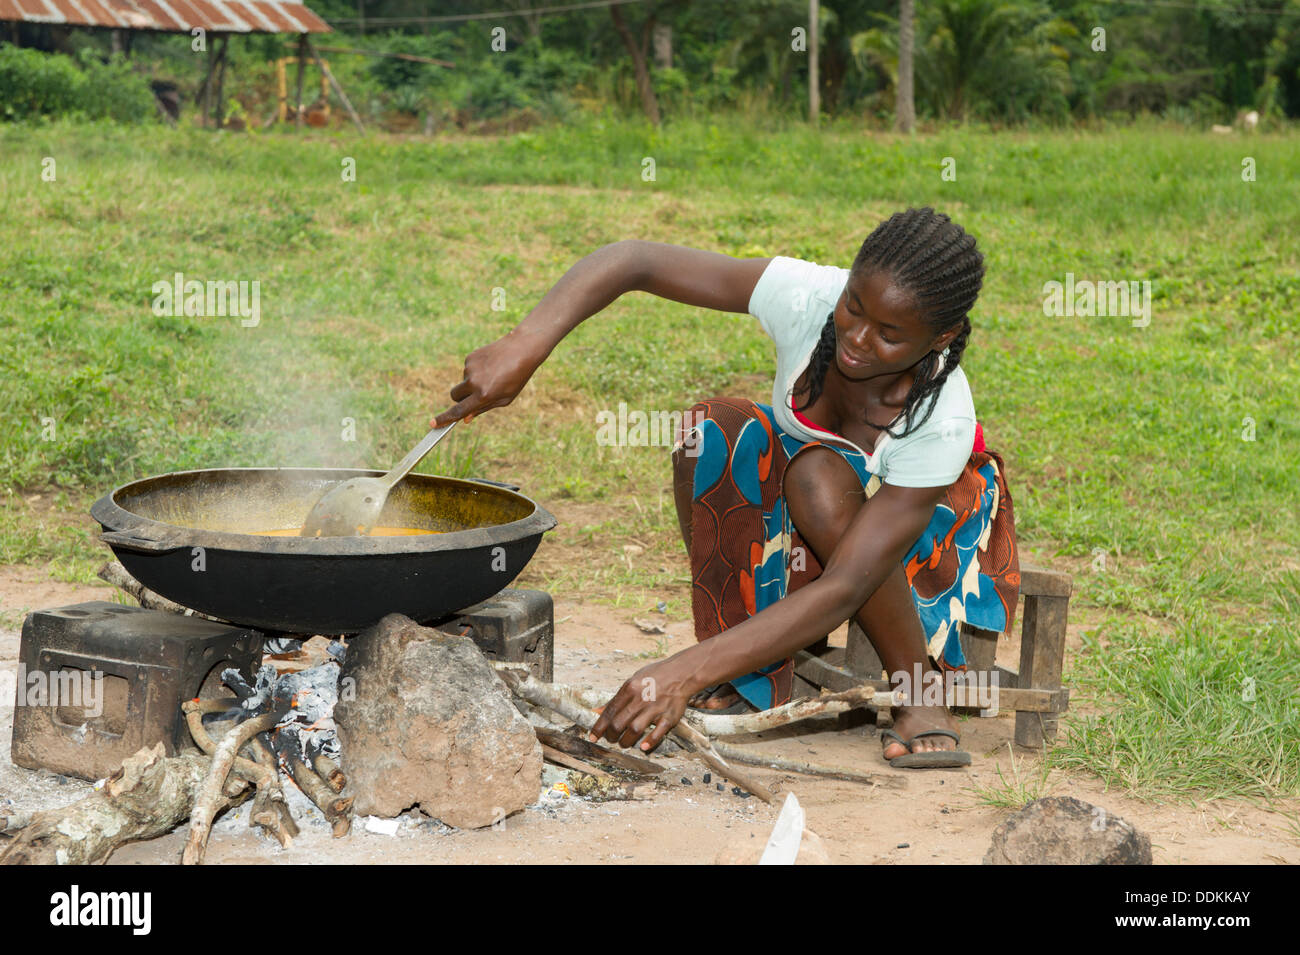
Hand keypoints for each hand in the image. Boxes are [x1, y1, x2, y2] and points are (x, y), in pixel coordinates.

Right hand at [431, 330, 545, 427]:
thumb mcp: (504, 398)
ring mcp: (470, 369)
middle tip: (475, 396)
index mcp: (484, 395)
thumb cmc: (516, 378)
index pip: (458, 411)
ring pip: (463, 383)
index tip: (433, 424)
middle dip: (460, 399)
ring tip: (494, 375)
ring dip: (473, 383)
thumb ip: (483, 409)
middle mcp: (474, 383)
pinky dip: (477, 371)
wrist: (522, 349)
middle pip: (454, 396)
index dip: (444, 419)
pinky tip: (491, 366)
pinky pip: (468, 370)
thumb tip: (464, 419)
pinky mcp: (470, 358)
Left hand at [587, 653, 700, 751]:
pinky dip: (649, 742)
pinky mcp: (669, 717)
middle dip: (611, 736)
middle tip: (611, 739)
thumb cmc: (654, 677)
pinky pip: (657, 733)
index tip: (592, 737)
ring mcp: (656, 708)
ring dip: (626, 741)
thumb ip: (616, 698)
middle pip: (619, 723)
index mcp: (630, 688)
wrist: (681, 673)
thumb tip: (598, 712)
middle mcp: (641, 698)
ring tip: (624, 743)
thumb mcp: (632, 681)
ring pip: (635, 730)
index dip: (599, 727)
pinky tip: (643, 747)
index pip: (609, 711)